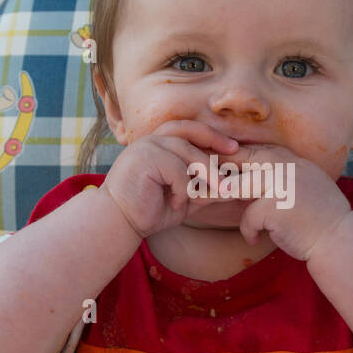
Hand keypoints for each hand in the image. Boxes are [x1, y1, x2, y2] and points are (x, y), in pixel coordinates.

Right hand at [101, 120, 238, 238]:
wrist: (118, 223)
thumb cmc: (149, 210)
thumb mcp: (184, 197)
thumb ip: (204, 188)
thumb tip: (234, 187)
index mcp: (158, 144)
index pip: (188, 129)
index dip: (211, 135)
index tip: (233, 147)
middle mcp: (151, 140)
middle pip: (190, 135)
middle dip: (214, 146)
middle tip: (234, 158)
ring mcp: (145, 147)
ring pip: (187, 153)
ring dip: (207, 173)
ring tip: (221, 190)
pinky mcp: (143, 159)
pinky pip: (176, 170)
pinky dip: (182, 189)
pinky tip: (176, 203)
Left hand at [217, 144, 350, 260]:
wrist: (339, 238)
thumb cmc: (314, 218)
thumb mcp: (291, 189)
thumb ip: (266, 180)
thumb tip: (229, 181)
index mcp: (287, 157)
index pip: (246, 151)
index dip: (221, 160)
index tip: (205, 173)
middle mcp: (284, 163)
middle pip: (234, 161)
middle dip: (211, 174)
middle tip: (194, 189)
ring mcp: (280, 182)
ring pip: (235, 187)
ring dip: (219, 198)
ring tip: (206, 206)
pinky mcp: (276, 204)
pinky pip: (248, 217)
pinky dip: (249, 231)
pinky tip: (255, 239)